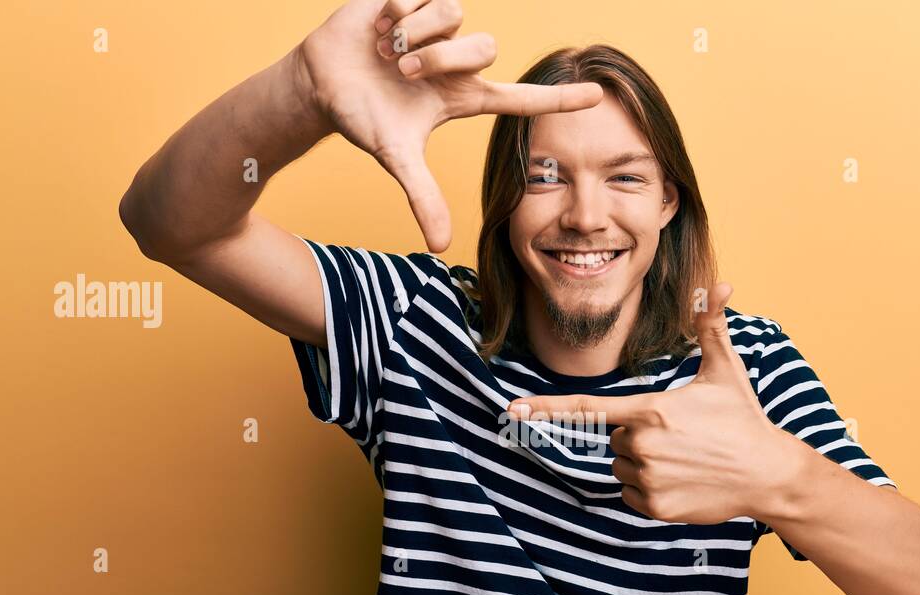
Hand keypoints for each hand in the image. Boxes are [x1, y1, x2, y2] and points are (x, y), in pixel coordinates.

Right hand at [297, 0, 602, 251]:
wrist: (322, 82)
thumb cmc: (364, 118)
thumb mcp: (396, 158)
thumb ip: (423, 197)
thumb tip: (441, 247)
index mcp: (464, 97)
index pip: (522, 99)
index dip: (558, 99)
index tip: (597, 96)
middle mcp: (460, 60)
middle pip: (484, 48)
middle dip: (440, 59)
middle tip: (403, 72)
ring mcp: (440, 27)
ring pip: (455, 15)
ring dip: (417, 35)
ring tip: (386, 51)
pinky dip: (398, 12)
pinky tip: (379, 26)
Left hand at [507, 284, 807, 523]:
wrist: (768, 474)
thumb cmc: (743, 419)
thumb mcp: (724, 370)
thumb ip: (710, 326)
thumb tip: (720, 283)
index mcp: (650, 409)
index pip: (588, 408)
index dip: (547, 408)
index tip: (513, 409)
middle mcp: (643, 445)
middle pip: (615, 440)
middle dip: (639, 437)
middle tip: (680, 437)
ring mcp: (648, 479)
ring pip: (621, 468)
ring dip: (643, 465)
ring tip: (683, 459)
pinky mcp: (655, 507)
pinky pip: (630, 495)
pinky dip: (649, 491)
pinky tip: (682, 481)